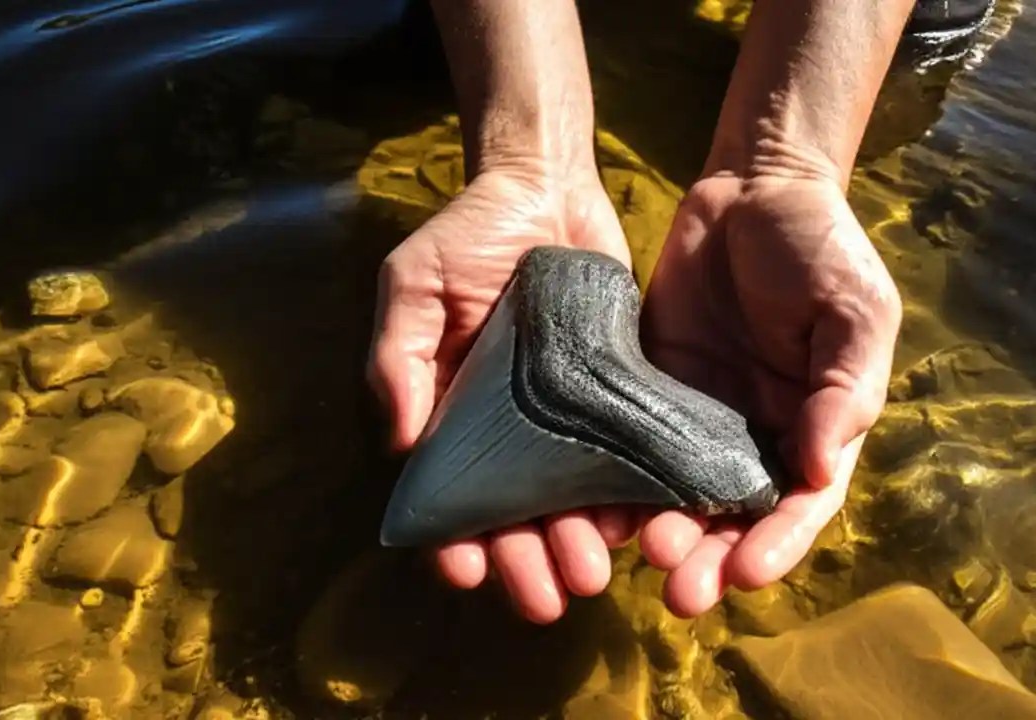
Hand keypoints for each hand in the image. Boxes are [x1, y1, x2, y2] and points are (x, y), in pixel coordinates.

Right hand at [367, 166, 641, 622]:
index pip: (449, 496)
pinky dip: (628, 495)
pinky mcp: (618, 398)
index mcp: (454, 417)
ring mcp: (568, 421)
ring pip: (571, 502)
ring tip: (593, 576)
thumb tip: (399, 440)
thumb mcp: (413, 287)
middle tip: (548, 598)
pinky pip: (625, 457)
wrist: (544, 190)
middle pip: (515, 517)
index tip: (465, 569)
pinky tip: (637, 524)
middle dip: (526, 562)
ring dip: (577, 544)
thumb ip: (399, 356)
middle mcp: (511, 432)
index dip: (453, 539)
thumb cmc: (465, 239)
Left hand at [636, 171, 901, 617]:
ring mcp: (695, 415)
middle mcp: (753, 434)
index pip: (800, 504)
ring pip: (675, 491)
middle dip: (707, 557)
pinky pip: (626, 443)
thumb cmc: (822, 247)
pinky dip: (613, 479)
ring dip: (658, 530)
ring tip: (637, 557)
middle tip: (678, 592)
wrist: (753, 187)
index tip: (745, 575)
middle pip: (731, 516)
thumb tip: (816, 467)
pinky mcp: (644, 388)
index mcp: (813, 426)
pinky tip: (594, 507)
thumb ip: (841, 387)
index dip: (776, 544)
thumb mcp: (854, 311)